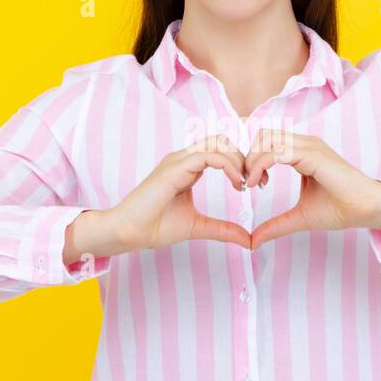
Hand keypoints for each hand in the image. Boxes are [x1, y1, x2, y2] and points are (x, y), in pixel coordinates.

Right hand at [98, 135, 252, 253]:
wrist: (129, 232)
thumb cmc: (154, 227)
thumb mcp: (199, 227)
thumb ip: (223, 229)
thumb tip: (247, 239)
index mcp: (187, 167)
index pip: (219, 150)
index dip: (239, 163)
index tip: (249, 185)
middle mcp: (182, 159)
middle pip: (221, 141)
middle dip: (242, 157)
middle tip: (252, 182)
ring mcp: (178, 160)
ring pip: (217, 143)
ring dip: (237, 159)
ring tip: (244, 182)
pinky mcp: (176, 167)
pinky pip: (209, 155)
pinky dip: (228, 165)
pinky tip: (236, 183)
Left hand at [244, 128, 380, 252]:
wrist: (367, 210)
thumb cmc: (341, 209)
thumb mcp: (299, 217)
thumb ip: (276, 225)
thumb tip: (252, 241)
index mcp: (302, 152)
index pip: (267, 142)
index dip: (252, 160)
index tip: (252, 184)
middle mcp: (305, 144)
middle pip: (263, 135)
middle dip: (248, 157)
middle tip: (250, 183)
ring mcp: (309, 146)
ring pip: (267, 139)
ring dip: (252, 160)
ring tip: (254, 184)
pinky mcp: (313, 154)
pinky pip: (277, 151)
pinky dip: (261, 164)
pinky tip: (261, 183)